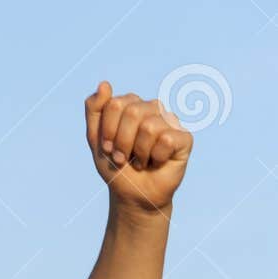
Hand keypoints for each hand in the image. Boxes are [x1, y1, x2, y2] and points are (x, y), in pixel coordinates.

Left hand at [85, 81, 192, 215]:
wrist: (133, 195)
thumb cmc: (116, 167)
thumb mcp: (96, 140)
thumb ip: (95, 110)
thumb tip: (104, 83)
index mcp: (132, 104)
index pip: (115, 104)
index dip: (108, 131)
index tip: (108, 148)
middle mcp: (153, 108)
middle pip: (133, 112)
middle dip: (122, 142)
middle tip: (124, 157)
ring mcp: (170, 121)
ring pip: (149, 127)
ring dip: (139, 153)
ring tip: (141, 161)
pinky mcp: (184, 138)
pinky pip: (166, 140)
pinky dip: (155, 158)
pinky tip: (157, 162)